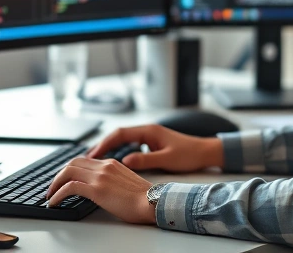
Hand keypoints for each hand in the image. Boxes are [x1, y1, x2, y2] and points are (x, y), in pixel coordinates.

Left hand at [46, 157, 155, 224]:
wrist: (154, 202)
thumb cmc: (144, 198)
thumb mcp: (126, 183)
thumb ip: (112, 180)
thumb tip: (101, 189)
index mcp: (112, 163)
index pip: (84, 160)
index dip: (70, 169)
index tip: (63, 179)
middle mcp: (104, 166)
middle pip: (72, 163)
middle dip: (59, 175)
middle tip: (53, 187)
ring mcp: (100, 176)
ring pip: (68, 172)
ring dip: (55, 184)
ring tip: (50, 196)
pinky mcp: (97, 189)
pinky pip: (69, 187)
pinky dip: (58, 194)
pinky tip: (54, 202)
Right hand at [86, 125, 223, 171]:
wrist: (205, 152)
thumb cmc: (190, 155)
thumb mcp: (167, 160)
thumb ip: (146, 160)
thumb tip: (125, 162)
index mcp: (150, 131)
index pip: (120, 134)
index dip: (104, 143)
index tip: (92, 154)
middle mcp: (147, 130)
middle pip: (118, 135)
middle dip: (102, 145)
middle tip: (86, 158)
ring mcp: (149, 136)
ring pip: (122, 139)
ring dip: (108, 147)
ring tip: (94, 159)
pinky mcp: (151, 143)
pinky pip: (129, 144)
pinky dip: (118, 150)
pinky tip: (112, 160)